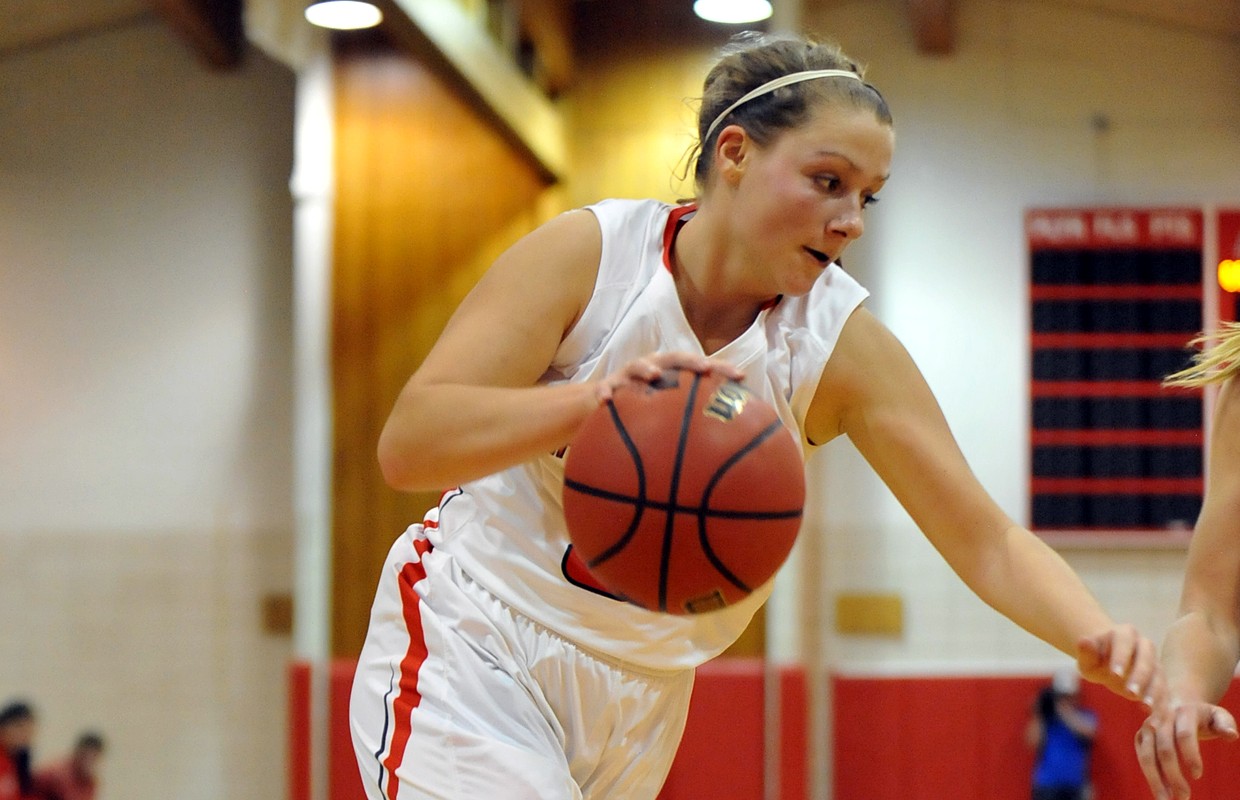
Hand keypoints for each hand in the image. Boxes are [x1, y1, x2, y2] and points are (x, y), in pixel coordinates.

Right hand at [592, 351, 744, 403]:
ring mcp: (628, 376)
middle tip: (704, 368)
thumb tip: (730, 435)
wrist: (605, 403)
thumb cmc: (645, 407)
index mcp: (671, 371)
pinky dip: (604, 393)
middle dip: (689, 361)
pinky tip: (606, 401)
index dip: (721, 368)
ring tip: (653, 374)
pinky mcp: (607, 387)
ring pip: (636, 366)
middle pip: (673, 358)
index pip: (700, 366)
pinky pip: (604, 389)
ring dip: (645, 368)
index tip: (741, 377)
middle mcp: (652, 367)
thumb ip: (693, 414)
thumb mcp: (669, 408)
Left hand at [1076, 624, 1163, 707]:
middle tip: (1131, 694)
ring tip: (1146, 707)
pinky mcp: (1161, 680)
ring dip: (1154, 692)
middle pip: (1146, 660)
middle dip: (1139, 677)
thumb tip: (1084, 641)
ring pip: (1158, 676)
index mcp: (1125, 633)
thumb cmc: (1095, 659)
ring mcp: (1155, 662)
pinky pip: (1165, 692)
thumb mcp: (1087, 656)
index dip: (1120, 658)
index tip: (1114, 674)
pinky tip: (1156, 718)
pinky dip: (1161, 704)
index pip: (1124, 643)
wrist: (1108, 663)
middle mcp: (1144, 645)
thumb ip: (1086, 650)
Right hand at [1135, 701, 1237, 799]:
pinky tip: (1161, 791)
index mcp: (1182, 712)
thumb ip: (1225, 723)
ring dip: (1156, 780)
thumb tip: (1231, 735)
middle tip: (1184, 796)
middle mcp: (1161, 718)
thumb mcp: (1216, 714)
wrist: (1176, 700)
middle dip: (1173, 775)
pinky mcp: (1140, 736)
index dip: (1190, 756)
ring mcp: (1147, 727)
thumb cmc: (1202, 715)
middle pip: (1164, 749)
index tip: (1198, 776)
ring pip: (1147, 756)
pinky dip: (1150, 776)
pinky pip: (1142, 758)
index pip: (1184, 735)